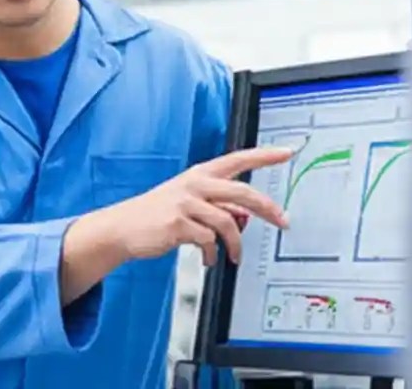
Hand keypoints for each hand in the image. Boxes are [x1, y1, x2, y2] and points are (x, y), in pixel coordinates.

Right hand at [100, 147, 291, 266]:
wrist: (123, 227)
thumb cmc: (158, 214)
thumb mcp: (190, 203)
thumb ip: (218, 206)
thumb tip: (246, 217)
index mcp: (200, 174)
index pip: (238, 159)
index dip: (265, 155)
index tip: (287, 152)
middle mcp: (195, 184)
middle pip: (243, 193)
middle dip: (269, 209)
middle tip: (284, 222)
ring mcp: (186, 203)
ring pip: (229, 222)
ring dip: (236, 244)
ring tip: (234, 256)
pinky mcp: (179, 224)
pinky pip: (209, 241)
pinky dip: (214, 254)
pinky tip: (210, 259)